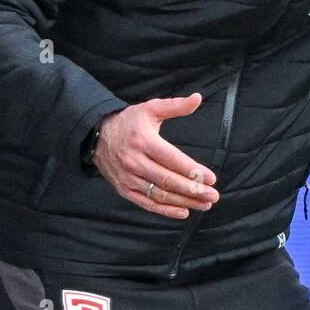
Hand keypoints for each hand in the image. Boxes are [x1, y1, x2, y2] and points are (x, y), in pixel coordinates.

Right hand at [92, 93, 219, 219]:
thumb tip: (198, 98)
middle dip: (193, 190)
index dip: (193, 171)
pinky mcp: (124, 189)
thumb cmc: (129, 122)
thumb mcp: (150, 108)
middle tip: (213, 195)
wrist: (96, 136)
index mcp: (144, 141)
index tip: (211, 178)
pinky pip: (147, 203)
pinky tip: (184, 211)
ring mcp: (128, 178)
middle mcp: (135, 162)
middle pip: (168, 180)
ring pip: (160, 194)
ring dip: (184, 201)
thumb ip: (176, 105)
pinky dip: (165, 210)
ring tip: (205, 204)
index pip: (172, 160)